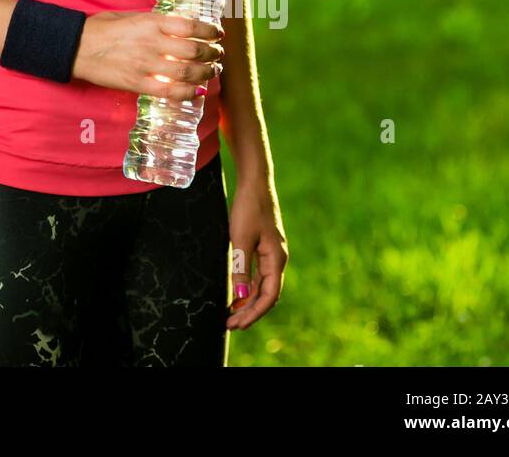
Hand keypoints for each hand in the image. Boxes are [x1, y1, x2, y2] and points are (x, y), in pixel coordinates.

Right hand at [74, 9, 223, 95]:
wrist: (76, 47)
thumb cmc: (102, 28)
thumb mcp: (130, 16)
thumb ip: (155, 21)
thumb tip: (179, 26)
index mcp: (150, 22)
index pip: (191, 26)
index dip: (210, 31)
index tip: (217, 33)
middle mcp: (152, 43)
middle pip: (194, 50)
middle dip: (212, 53)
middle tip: (217, 54)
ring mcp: (146, 65)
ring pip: (187, 72)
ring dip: (206, 73)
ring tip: (212, 71)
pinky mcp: (138, 84)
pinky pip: (171, 92)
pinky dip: (189, 92)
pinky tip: (197, 91)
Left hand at [226, 179, 288, 330]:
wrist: (254, 183)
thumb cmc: (248, 208)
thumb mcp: (240, 239)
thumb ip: (241, 268)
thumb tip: (241, 297)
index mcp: (277, 259)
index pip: (269, 295)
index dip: (254, 312)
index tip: (238, 324)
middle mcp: (278, 259)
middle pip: (266, 294)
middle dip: (250, 312)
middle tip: (230, 325)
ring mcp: (272, 253)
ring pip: (262, 286)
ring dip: (248, 301)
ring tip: (231, 315)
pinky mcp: (264, 247)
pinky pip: (258, 274)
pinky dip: (249, 287)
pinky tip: (238, 294)